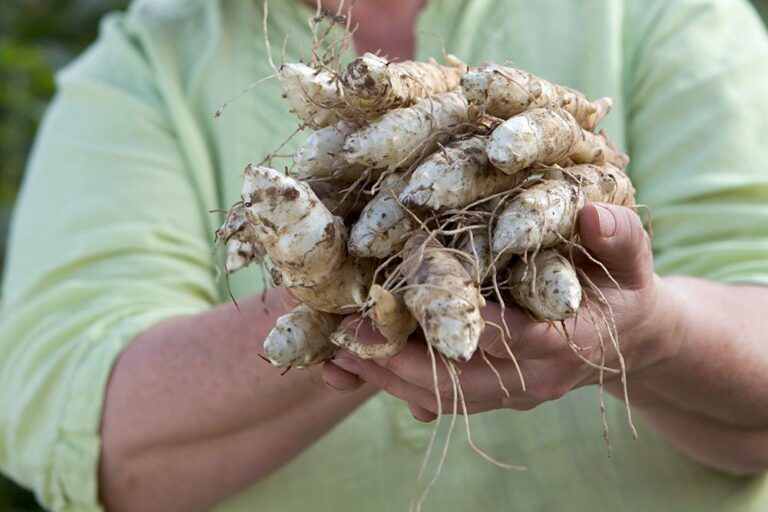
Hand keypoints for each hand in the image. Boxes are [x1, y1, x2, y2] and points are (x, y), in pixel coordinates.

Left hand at [321, 204, 682, 420]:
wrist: (627, 339)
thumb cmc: (625, 289)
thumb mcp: (634, 260)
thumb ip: (621, 237)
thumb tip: (596, 214)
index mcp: (575, 340)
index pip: (523, 338)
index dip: (476, 325)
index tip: (425, 305)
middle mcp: (538, 376)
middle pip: (467, 378)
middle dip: (406, 357)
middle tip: (352, 333)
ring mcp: (513, 392)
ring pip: (445, 395)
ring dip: (390, 376)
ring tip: (337, 351)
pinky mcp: (493, 393)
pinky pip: (440, 398)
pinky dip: (395, 383)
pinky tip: (354, 365)